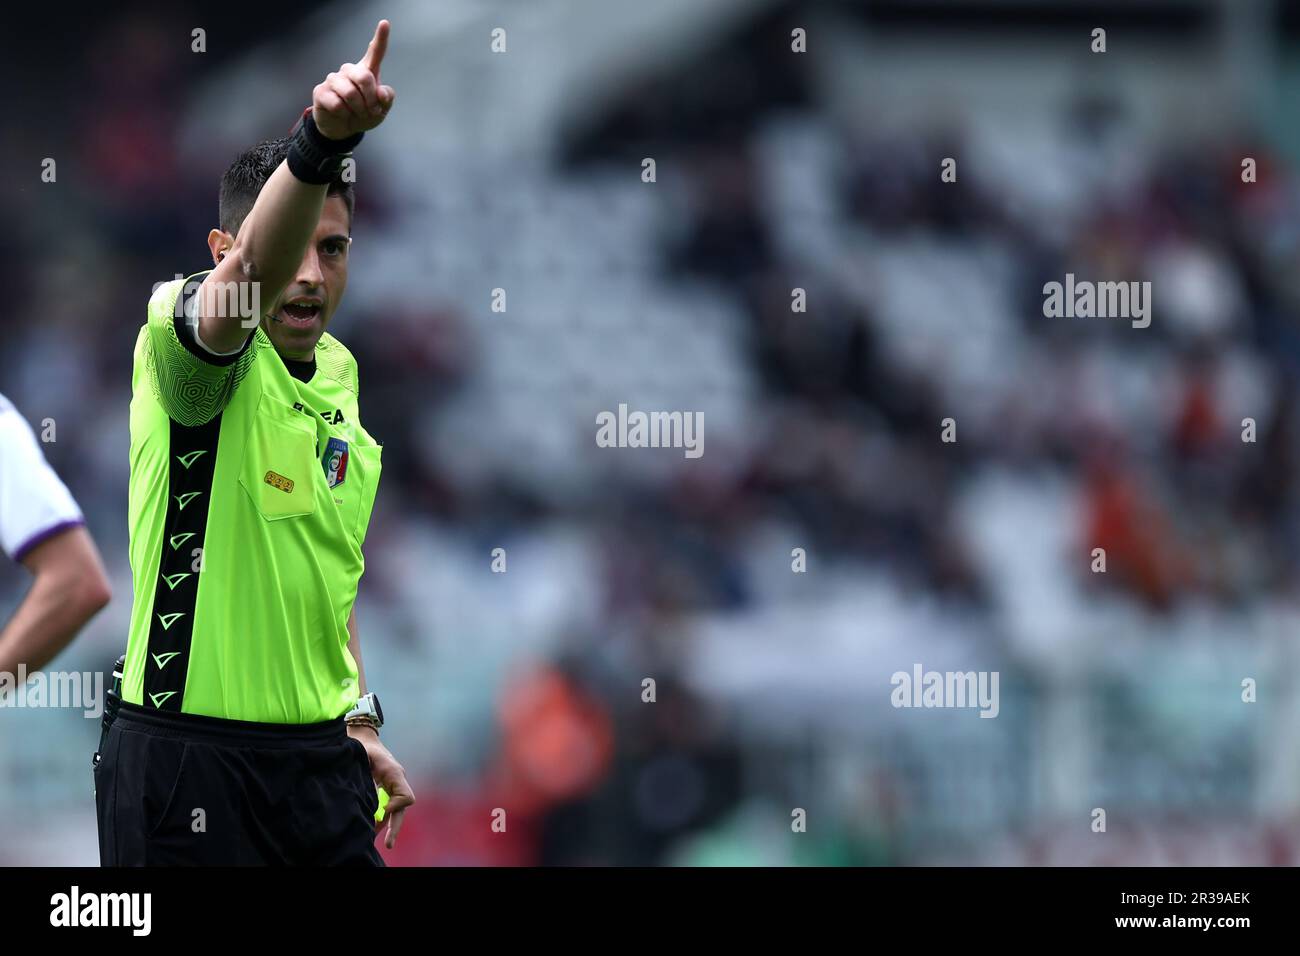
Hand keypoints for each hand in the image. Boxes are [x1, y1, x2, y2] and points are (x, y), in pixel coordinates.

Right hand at [312, 19, 395, 140]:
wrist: (343, 129)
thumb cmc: (363, 115)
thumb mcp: (381, 110)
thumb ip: (386, 99)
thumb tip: (381, 92)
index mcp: (366, 71)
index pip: (375, 53)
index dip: (381, 38)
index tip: (385, 23)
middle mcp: (349, 72)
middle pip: (364, 77)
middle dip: (371, 99)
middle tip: (372, 111)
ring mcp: (334, 80)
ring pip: (350, 93)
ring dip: (358, 110)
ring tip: (357, 114)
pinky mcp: (321, 91)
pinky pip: (338, 104)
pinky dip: (345, 115)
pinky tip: (343, 114)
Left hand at [348, 723, 414, 848]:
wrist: (361, 737)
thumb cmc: (360, 746)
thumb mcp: (361, 759)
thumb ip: (366, 778)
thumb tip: (370, 804)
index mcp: (394, 773)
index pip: (406, 796)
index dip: (395, 807)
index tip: (380, 811)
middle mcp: (397, 781)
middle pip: (402, 808)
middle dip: (394, 827)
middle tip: (388, 844)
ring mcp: (392, 786)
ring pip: (394, 811)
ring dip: (385, 825)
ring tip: (371, 839)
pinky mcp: (385, 789)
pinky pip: (386, 807)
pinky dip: (379, 819)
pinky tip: (369, 828)